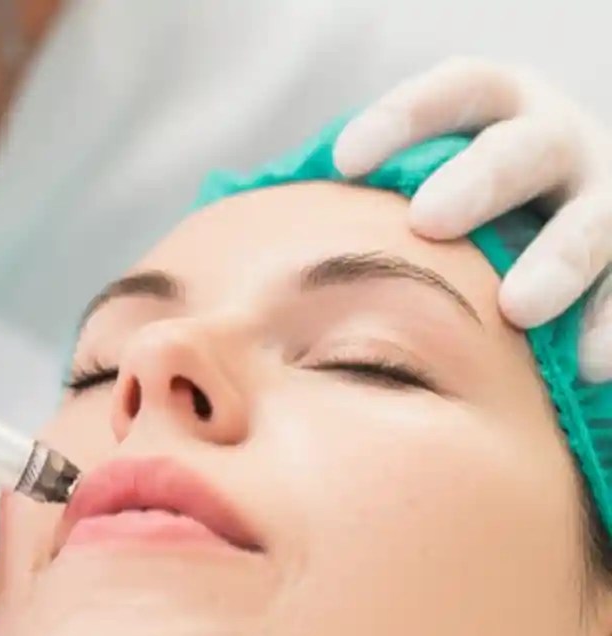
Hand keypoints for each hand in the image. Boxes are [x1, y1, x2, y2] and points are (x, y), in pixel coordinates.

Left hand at [334, 57, 611, 380]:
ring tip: (519, 307)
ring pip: (595, 220)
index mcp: (499, 107)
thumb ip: (357, 193)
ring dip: (559, 261)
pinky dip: (609, 324)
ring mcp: (602, 198)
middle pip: (525, 148)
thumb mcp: (425, 175)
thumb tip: (237, 223)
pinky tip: (588, 366)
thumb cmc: (457, 203)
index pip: (455, 91)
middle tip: (430, 220)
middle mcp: (558, 141)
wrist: (555, 218)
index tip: (346, 159)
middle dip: (480, 180)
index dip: (405, 117)